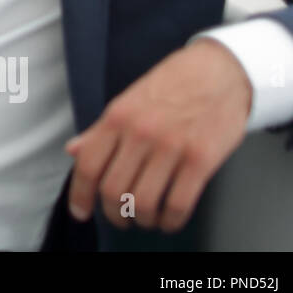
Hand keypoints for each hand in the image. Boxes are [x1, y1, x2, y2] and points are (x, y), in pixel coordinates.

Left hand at [66, 38, 251, 231]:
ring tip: (146, 219)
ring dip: (143, 220)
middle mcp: (140, 133)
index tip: (80, 212)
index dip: (80, 195)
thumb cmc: (172, 85)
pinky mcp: (202, 159)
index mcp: (117, 117)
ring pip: (145, 202)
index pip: (88, 165)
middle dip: (114, 214)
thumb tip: (73, 150)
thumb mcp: (128, 101)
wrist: (219, 71)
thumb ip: (100, 130)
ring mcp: (171, 147)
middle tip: (121, 218)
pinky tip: (169, 220)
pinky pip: (179, 203)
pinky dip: (170, 221)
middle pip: (114, 190)